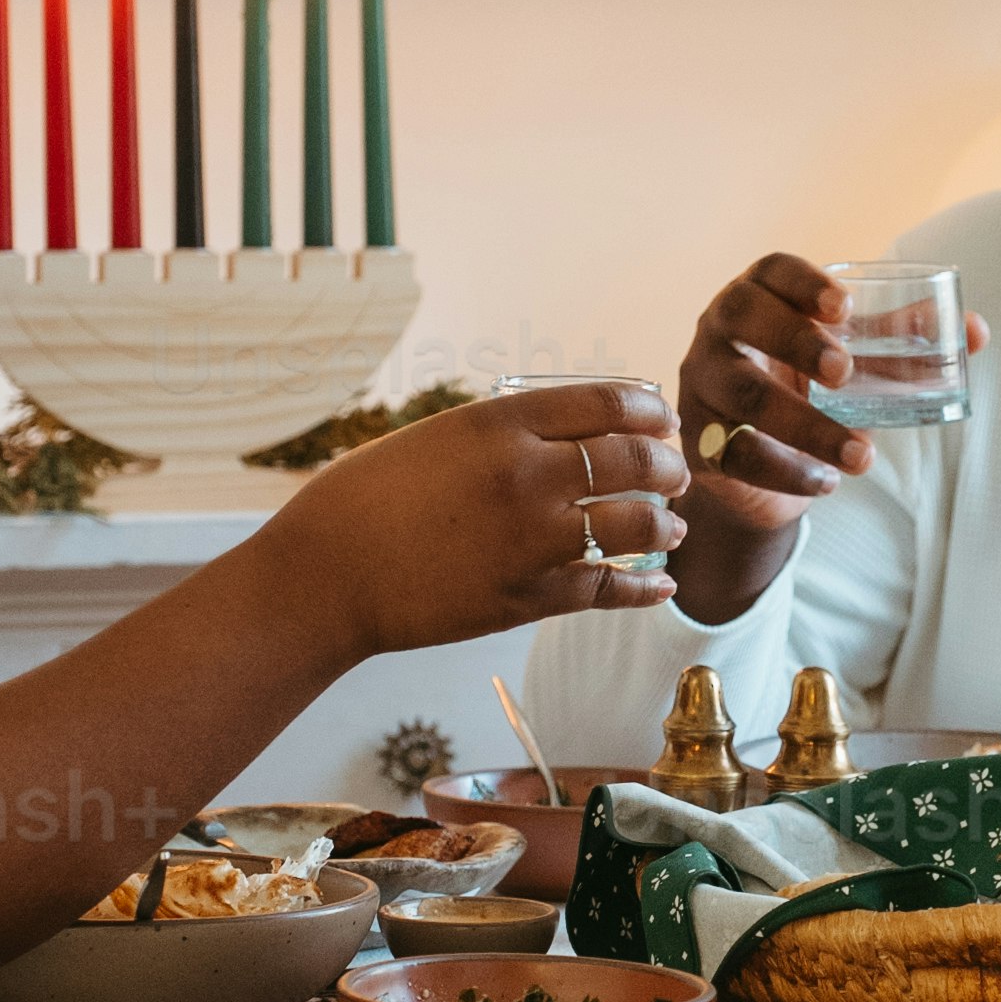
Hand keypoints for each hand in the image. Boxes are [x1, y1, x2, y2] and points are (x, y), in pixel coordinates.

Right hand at [287, 379, 686, 642]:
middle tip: (677, 473)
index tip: (662, 420)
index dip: (650, 412)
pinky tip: (662, 584)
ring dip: (667, 526)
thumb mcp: (437, 439)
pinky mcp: (529, 598)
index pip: (609, 403)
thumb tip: (565, 438)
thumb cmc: (365, 502)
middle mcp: (528, 474)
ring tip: (674, 528)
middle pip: (635, 460)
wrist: (324, 577)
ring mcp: (532, 539)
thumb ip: (503, 435)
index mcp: (500, 422)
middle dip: (669, 466)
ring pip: (637, 526)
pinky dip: (645, 587)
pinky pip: (610, 589)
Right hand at [672, 251, 989, 623]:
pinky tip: (828, 481)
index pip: (769, 271)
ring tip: (865, 457)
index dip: (804, 282)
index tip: (847, 307)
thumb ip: (903, 341)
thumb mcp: (852, 359)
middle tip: (847, 373)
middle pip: (743, 318)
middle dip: (796, 341)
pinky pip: (735, 455)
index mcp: (758, 297)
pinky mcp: (700, 443)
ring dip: (807, 427)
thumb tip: (976, 331)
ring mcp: (702, 386)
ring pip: (744, 395)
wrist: (759, 466)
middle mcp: (718, 332)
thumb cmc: (807, 387)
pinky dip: (788, 473)